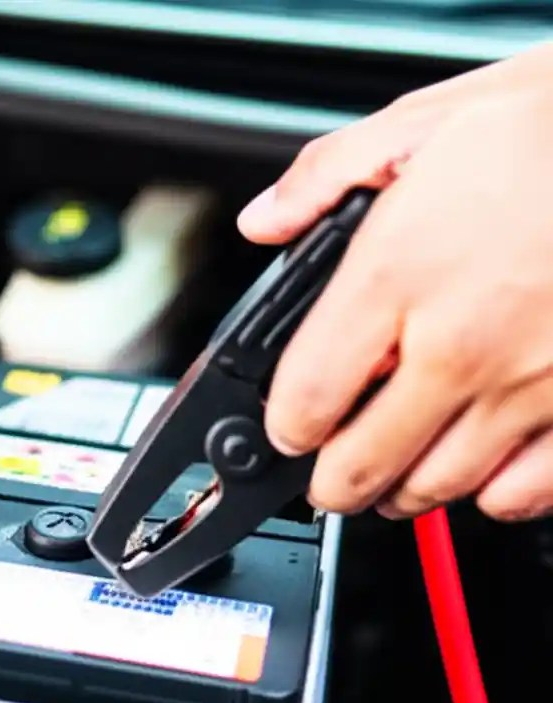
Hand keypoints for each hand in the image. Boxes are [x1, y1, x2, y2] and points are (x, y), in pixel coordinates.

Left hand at [236, 44, 552, 521]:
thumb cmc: (551, 124)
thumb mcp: (421, 121)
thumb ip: (324, 176)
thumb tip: (265, 220)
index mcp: (399, 274)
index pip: (306, 396)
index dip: (282, 426)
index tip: (287, 426)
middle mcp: (460, 341)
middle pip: (362, 462)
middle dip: (330, 481)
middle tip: (325, 475)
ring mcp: (529, 382)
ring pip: (439, 486)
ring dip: (402, 492)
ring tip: (390, 475)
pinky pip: (527, 492)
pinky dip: (491, 495)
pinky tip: (479, 471)